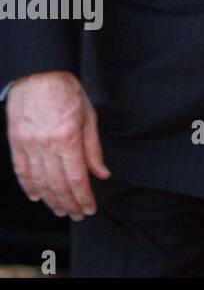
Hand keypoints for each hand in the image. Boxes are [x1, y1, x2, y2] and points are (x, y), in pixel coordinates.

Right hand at [6, 71, 108, 220]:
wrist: (38, 74)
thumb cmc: (66, 91)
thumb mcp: (88, 117)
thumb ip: (93, 148)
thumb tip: (101, 173)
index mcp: (68, 138)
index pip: (77, 178)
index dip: (83, 197)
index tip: (90, 208)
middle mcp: (46, 145)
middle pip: (57, 184)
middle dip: (69, 203)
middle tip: (77, 214)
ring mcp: (28, 145)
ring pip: (39, 182)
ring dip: (51, 200)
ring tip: (60, 210)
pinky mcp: (16, 143)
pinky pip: (22, 171)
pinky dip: (29, 186)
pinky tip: (38, 196)